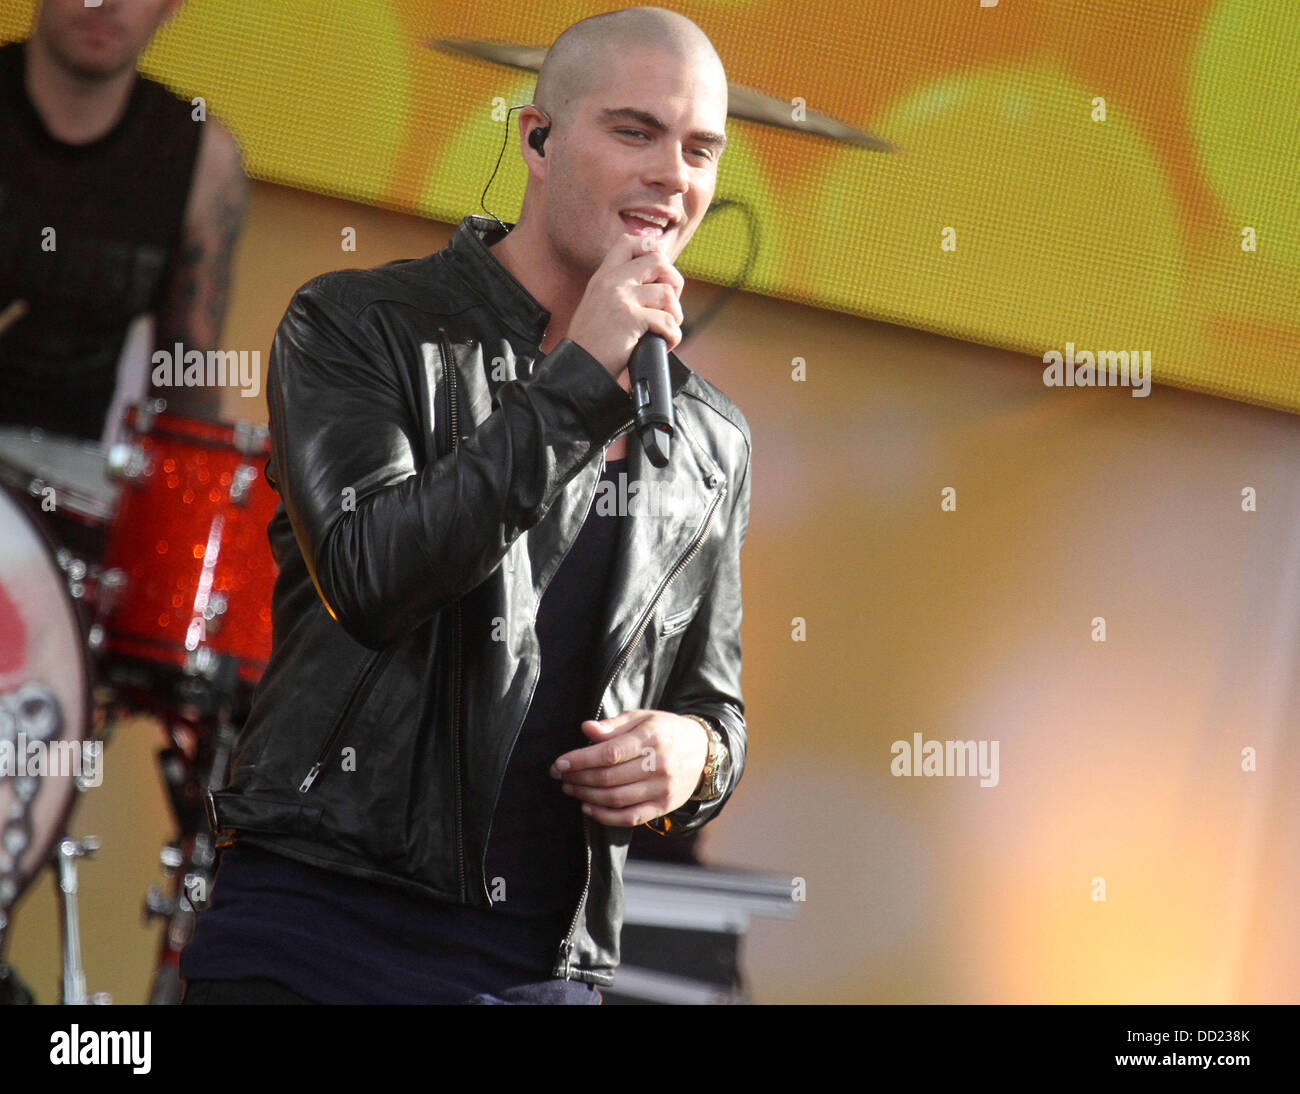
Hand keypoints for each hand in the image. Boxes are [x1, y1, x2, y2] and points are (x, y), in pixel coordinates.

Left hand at [549, 710, 709, 826]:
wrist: (703, 752)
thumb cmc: (665, 731)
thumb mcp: (642, 718)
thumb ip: (613, 725)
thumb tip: (586, 729)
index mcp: (652, 738)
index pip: (610, 753)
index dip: (581, 760)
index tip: (560, 763)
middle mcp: (659, 764)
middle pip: (610, 777)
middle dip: (579, 778)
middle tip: (561, 776)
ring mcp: (663, 788)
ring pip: (616, 798)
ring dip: (587, 796)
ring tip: (570, 788)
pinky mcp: (664, 806)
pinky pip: (630, 817)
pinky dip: (605, 816)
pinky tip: (588, 807)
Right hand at [566, 235, 684, 379]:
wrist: (578, 369)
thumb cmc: (592, 344)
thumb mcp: (598, 305)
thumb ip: (619, 289)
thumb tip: (656, 280)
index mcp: (602, 276)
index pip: (629, 242)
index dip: (652, 250)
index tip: (659, 273)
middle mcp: (610, 281)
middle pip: (658, 260)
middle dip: (674, 283)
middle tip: (668, 305)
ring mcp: (620, 298)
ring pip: (667, 293)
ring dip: (675, 315)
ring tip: (666, 329)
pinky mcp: (630, 319)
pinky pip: (667, 321)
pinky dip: (673, 336)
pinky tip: (664, 344)